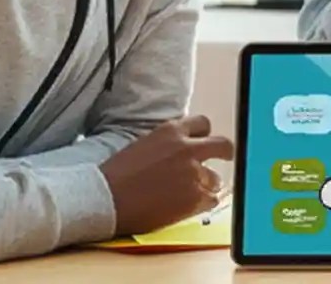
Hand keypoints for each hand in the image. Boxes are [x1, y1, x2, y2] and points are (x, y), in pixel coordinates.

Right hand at [99, 115, 234, 235]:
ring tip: (185, 193)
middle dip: (226, 152)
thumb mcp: (144, 144)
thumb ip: (169, 143)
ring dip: (206, 186)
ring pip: (216, 179)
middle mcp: (187, 149)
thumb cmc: (118, 175)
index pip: (203, 124)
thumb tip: (186, 148)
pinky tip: (184, 206)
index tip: (204, 143)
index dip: (204, 135)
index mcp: (171, 131)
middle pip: (223, 145)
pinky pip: (211, 200)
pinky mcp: (194, 197)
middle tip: (226, 158)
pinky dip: (201, 204)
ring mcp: (193, 173)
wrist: (104, 198)